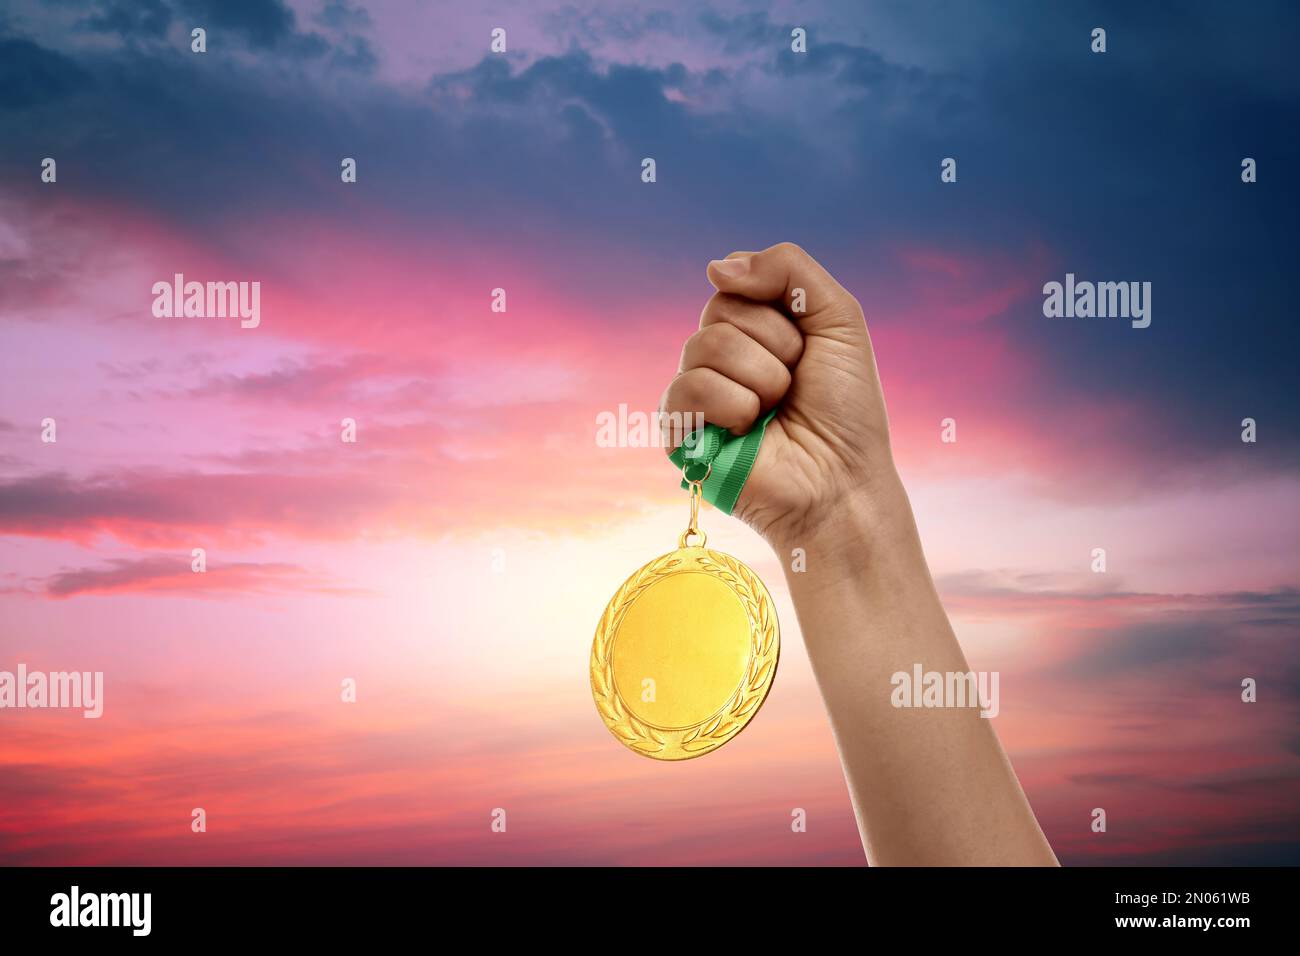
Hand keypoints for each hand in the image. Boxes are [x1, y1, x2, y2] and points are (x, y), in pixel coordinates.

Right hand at [660, 242, 900, 548]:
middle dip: (775, 346)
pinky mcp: (679, 431)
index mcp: (752, 330)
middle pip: (721, 310)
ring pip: (706, 346)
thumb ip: (788, 268)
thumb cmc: (846, 410)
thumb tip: (715, 266)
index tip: (807, 349)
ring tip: (775, 412)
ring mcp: (697, 393)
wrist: (842, 480)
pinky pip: (686, 388)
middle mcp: (719, 357)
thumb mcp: (838, 317)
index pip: (736, 283)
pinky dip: (732, 406)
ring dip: (761, 379)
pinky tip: (748, 432)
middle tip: (794, 387)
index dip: (780, 313)